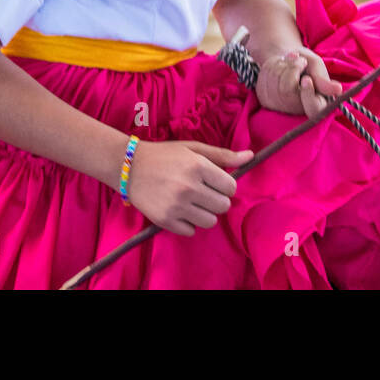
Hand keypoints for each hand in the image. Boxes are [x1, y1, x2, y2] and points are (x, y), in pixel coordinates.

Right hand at [123, 140, 253, 236]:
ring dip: (205, 213)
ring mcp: (176, 206)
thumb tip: (250, 156)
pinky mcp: (165, 221)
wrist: (128, 167)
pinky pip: (191, 231)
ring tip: (192, 202)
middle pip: (223, 206)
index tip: (215, 182)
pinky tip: (179, 210)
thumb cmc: (164, 155)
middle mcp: (189, 187)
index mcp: (198, 166)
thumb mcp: (193, 148)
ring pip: (210, 222)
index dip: (225, 185)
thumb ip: (223, 155)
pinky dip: (188, 224)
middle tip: (203, 192)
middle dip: (217, 199)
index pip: (231, 187)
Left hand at [255, 46, 343, 116]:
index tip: (307, 79)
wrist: (287, 58)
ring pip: (274, 81)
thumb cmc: (306, 64)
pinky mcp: (265, 100)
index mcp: (317, 105)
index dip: (308, 94)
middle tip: (299, 61)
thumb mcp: (316, 67)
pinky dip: (271, 66)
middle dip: (291, 68)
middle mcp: (298, 110)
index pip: (313, 109)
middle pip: (287, 90)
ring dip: (281, 64)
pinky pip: (264, 79)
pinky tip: (279, 66)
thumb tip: (338, 90)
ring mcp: (279, 107)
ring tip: (290, 62)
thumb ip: (323, 78)